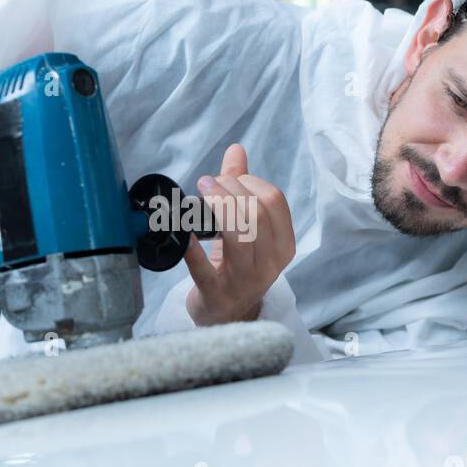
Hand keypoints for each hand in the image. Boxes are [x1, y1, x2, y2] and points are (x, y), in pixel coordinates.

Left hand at [184, 143, 294, 325]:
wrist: (227, 317)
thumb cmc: (237, 267)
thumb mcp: (245, 229)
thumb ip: (241, 189)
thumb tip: (236, 150)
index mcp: (282, 245)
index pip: (274, 202)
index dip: (248, 183)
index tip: (227, 178)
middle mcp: (270, 264)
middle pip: (257, 216)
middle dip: (230, 191)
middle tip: (207, 183)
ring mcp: (245, 282)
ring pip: (240, 238)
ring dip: (217, 209)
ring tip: (199, 195)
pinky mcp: (216, 295)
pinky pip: (205, 270)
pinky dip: (193, 250)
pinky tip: (183, 233)